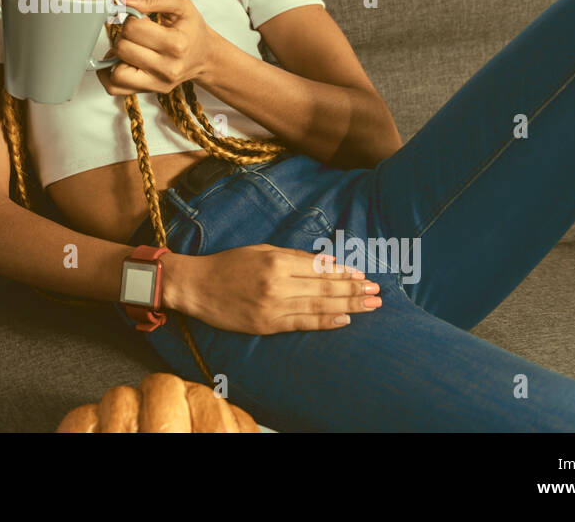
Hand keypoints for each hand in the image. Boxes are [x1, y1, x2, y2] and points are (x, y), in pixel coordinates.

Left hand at [96, 0, 216, 95]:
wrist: (204, 55)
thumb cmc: (191, 28)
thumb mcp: (180, 4)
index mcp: (176, 44)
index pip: (132, 29)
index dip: (131, 19)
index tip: (140, 19)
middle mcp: (168, 68)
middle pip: (122, 49)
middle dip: (124, 36)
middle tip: (136, 33)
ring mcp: (158, 83)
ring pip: (116, 72)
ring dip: (116, 56)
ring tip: (130, 47)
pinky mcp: (150, 91)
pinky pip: (114, 88)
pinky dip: (109, 74)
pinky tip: (121, 61)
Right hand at [166, 245, 381, 334]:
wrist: (196, 286)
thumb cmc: (228, 264)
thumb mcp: (260, 251)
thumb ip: (293, 257)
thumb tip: (327, 262)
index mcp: (275, 261)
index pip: (319, 268)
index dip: (344, 273)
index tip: (364, 275)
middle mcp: (277, 283)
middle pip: (324, 286)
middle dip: (353, 289)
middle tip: (378, 292)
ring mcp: (272, 306)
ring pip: (318, 305)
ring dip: (347, 305)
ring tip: (370, 306)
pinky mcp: (266, 324)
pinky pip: (301, 322)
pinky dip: (325, 321)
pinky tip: (344, 320)